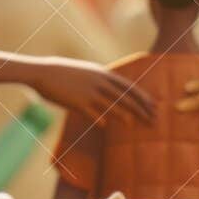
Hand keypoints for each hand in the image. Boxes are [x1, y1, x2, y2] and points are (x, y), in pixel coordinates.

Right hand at [27, 58, 155, 125]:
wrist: (43, 72)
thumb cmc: (65, 73)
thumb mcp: (87, 71)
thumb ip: (101, 80)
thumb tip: (112, 87)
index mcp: (103, 73)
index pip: (129, 87)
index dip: (143, 97)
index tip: (155, 106)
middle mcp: (100, 82)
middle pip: (126, 98)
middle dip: (142, 109)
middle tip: (154, 120)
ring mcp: (89, 93)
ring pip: (113, 106)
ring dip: (126, 116)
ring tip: (135, 124)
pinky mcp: (77, 103)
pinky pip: (93, 114)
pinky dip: (101, 120)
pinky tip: (107, 127)